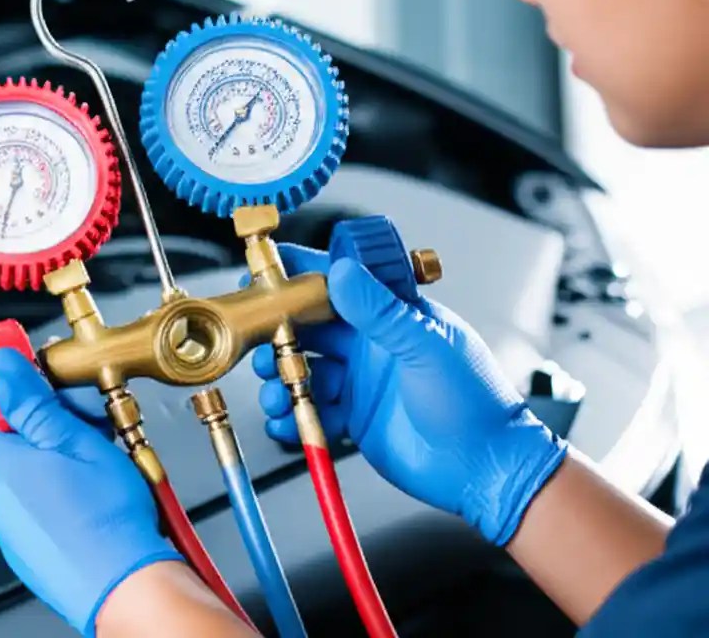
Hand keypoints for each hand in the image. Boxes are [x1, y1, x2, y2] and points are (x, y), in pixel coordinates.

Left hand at [0, 348, 183, 635]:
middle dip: (48, 428)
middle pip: (12, 446)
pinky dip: (62, 496)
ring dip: (59, 462)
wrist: (126, 587)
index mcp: (2, 467)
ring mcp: (13, 531)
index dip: (8, 398)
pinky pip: (40, 511)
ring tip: (101, 461)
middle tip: (87, 423)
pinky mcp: (32, 553)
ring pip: (29, 478)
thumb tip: (1, 366)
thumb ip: (33, 402)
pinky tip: (95, 496)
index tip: (33, 384)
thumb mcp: (77, 440)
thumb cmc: (108, 520)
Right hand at [252, 245, 567, 544]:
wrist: (487, 469)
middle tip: (257, 347)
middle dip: (276, 335)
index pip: (336, 283)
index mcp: (391, 315)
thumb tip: (342, 273)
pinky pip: (310, 412)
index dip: (297, 279)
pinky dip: (292, 417)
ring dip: (280, 380)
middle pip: (308, 329)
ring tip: (274, 394)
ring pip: (303, 372)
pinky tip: (286, 423)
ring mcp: (360, 382)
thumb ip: (381, 310)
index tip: (264, 281)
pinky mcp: (354, 418)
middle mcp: (371, 345)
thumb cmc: (476, 404)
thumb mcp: (426, 347)